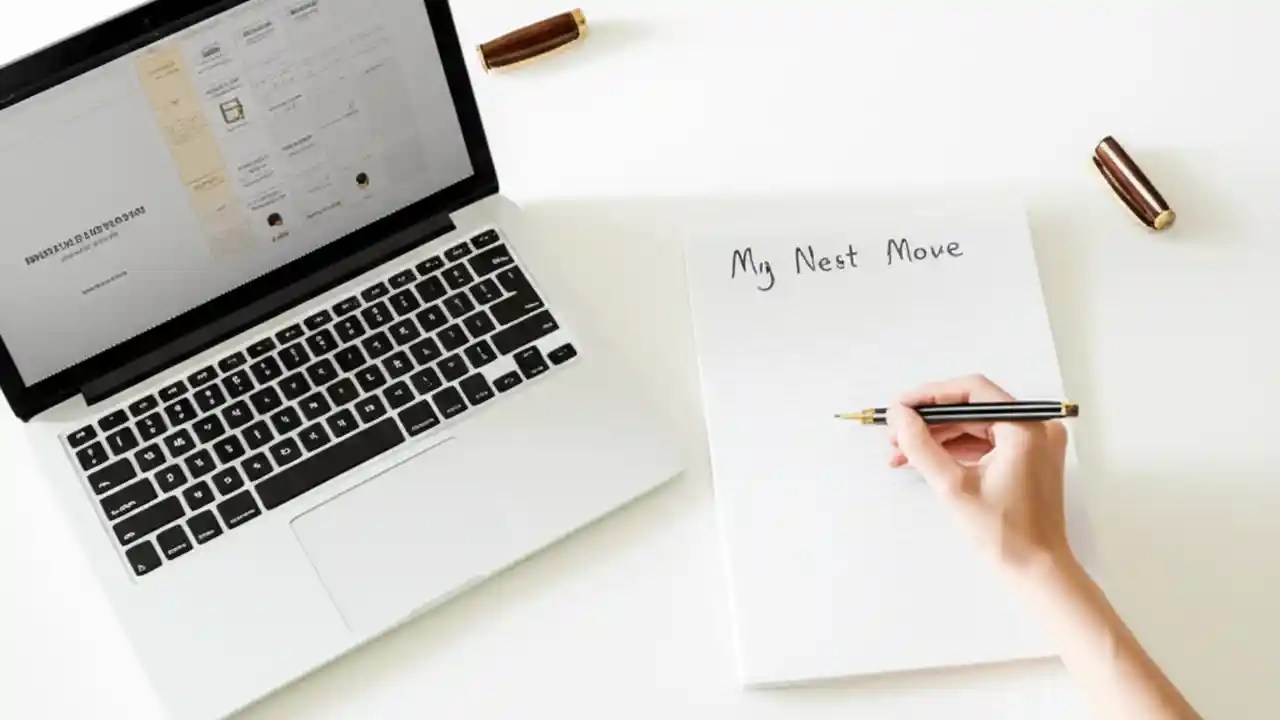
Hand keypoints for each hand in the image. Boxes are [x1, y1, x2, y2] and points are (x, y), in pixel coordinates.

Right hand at [885, 374, 1071, 573]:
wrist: (1036, 571)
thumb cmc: (1002, 533)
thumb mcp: (952, 486)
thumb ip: (921, 445)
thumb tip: (898, 415)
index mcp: (1026, 428)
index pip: (972, 392)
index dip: (931, 396)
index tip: (900, 407)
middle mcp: (1037, 428)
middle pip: (973, 408)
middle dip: (930, 421)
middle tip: (896, 434)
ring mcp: (1035, 444)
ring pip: (976, 426)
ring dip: (939, 436)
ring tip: (902, 452)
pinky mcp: (1029, 459)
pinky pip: (986, 442)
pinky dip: (957, 449)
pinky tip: (926, 459)